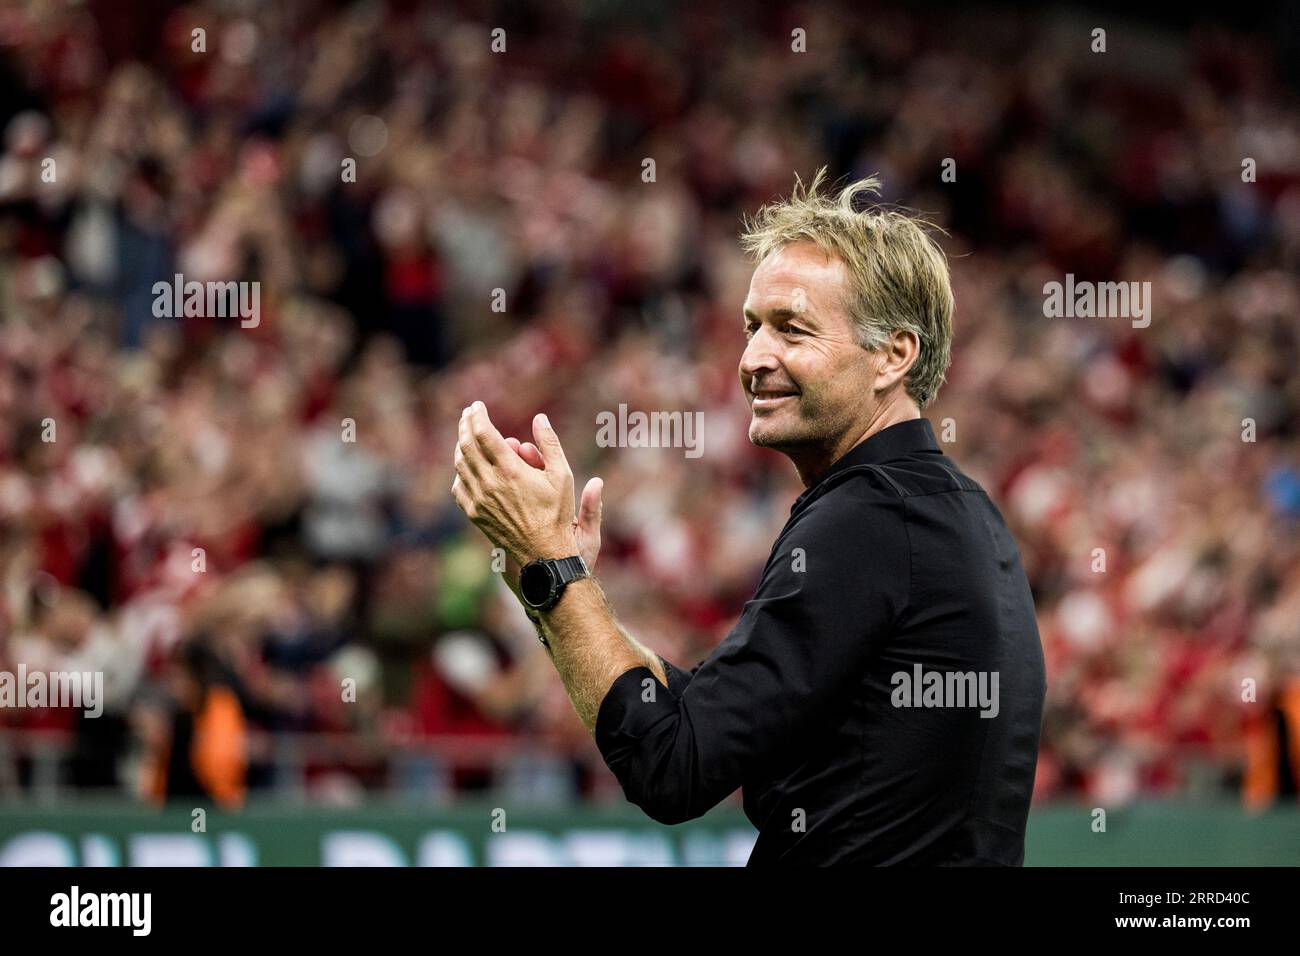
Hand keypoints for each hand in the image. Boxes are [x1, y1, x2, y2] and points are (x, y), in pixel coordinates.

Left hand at [453, 403, 603, 588]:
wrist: (542, 553)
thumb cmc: (556, 513)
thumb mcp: (562, 476)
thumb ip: (550, 444)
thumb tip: (540, 418)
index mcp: (510, 470)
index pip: (483, 433)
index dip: (477, 416)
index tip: (477, 405)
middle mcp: (489, 483)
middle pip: (466, 445)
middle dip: (465, 425)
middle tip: (468, 414)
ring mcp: (478, 499)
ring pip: (460, 464)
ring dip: (461, 445)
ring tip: (466, 435)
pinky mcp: (474, 513)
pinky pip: (459, 486)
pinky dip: (460, 471)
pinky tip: (466, 466)